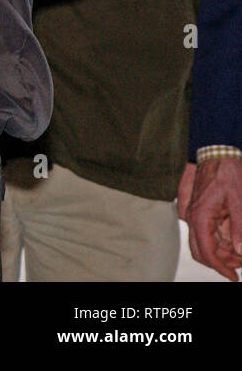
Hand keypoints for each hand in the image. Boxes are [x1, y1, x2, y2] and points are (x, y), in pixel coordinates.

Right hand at [183, 156, 241, 280]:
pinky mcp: (198, 209)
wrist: (216, 151)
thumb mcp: (239, 201)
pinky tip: (234, 237)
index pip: (206, 252)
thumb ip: (239, 228)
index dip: (220, 268)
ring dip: (222, 250)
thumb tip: (240, 251)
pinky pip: (206, 230)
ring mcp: (194, 213)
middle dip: (222, 261)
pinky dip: (220, 238)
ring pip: (204, 241)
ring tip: (241, 250)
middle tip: (241, 263)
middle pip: (202, 250)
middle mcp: (192, 217)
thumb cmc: (227, 172)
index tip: (233, 277)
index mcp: (200, 217)